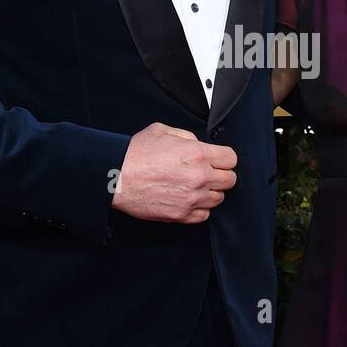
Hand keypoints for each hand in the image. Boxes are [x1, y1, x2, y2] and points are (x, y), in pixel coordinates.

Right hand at [112, 122, 236, 223]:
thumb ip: (186, 136)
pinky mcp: (181, 215)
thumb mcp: (162, 130)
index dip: (223, 158)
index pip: (231, 159)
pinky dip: (199, 208)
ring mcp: (192, 198)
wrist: (116, 177)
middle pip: (229, 180)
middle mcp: (199, 177)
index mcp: (197, 153)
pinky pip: (204, 215)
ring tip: (194, 186)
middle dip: (220, 175)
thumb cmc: (134, 154)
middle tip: (206, 173)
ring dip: (210, 192)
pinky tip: (188, 199)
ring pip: (219, 199)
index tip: (217, 160)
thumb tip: (197, 144)